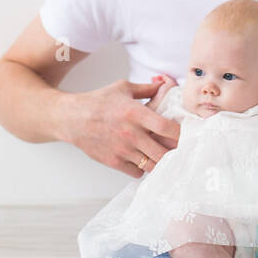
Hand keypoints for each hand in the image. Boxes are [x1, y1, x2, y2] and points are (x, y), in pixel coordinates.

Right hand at [64, 77, 181, 177]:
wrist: (71, 118)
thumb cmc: (98, 101)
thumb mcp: (123, 88)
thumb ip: (147, 88)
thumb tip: (164, 84)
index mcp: (135, 113)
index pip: (167, 127)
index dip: (180, 134)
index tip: (186, 135)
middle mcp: (131, 133)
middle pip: (163, 152)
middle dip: (174, 153)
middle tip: (179, 151)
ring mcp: (122, 150)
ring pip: (152, 166)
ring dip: (159, 162)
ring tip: (161, 157)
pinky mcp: (113, 161)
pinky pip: (137, 173)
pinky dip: (142, 169)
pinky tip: (142, 160)